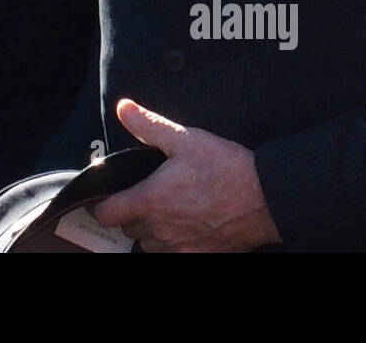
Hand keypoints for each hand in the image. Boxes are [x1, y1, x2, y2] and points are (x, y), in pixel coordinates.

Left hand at [94, 99, 281, 251]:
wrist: (266, 198)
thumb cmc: (225, 168)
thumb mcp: (185, 139)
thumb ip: (149, 125)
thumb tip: (123, 108)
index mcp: (150, 201)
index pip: (106, 214)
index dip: (99, 205)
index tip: (104, 197)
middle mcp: (161, 230)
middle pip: (128, 230)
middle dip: (129, 215)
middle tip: (142, 197)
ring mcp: (181, 247)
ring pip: (149, 246)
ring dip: (149, 233)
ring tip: (163, 213)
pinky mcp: (201, 256)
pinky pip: (174, 256)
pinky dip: (172, 245)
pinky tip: (184, 228)